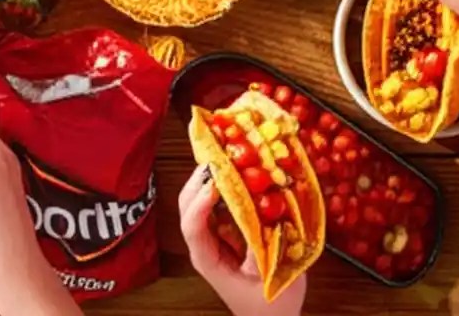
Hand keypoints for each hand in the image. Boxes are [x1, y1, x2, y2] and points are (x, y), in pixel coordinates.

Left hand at [179, 167, 304, 315]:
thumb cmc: (269, 306)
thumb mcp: (269, 276)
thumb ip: (261, 244)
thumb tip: (259, 211)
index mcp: (207, 259)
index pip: (192, 226)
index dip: (200, 202)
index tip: (215, 183)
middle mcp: (204, 244)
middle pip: (189, 206)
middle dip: (200, 180)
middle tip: (219, 157)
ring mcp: (213, 237)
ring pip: (201, 201)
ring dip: (210, 179)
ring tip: (228, 158)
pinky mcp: (226, 233)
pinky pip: (220, 205)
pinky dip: (226, 188)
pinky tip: (240, 174)